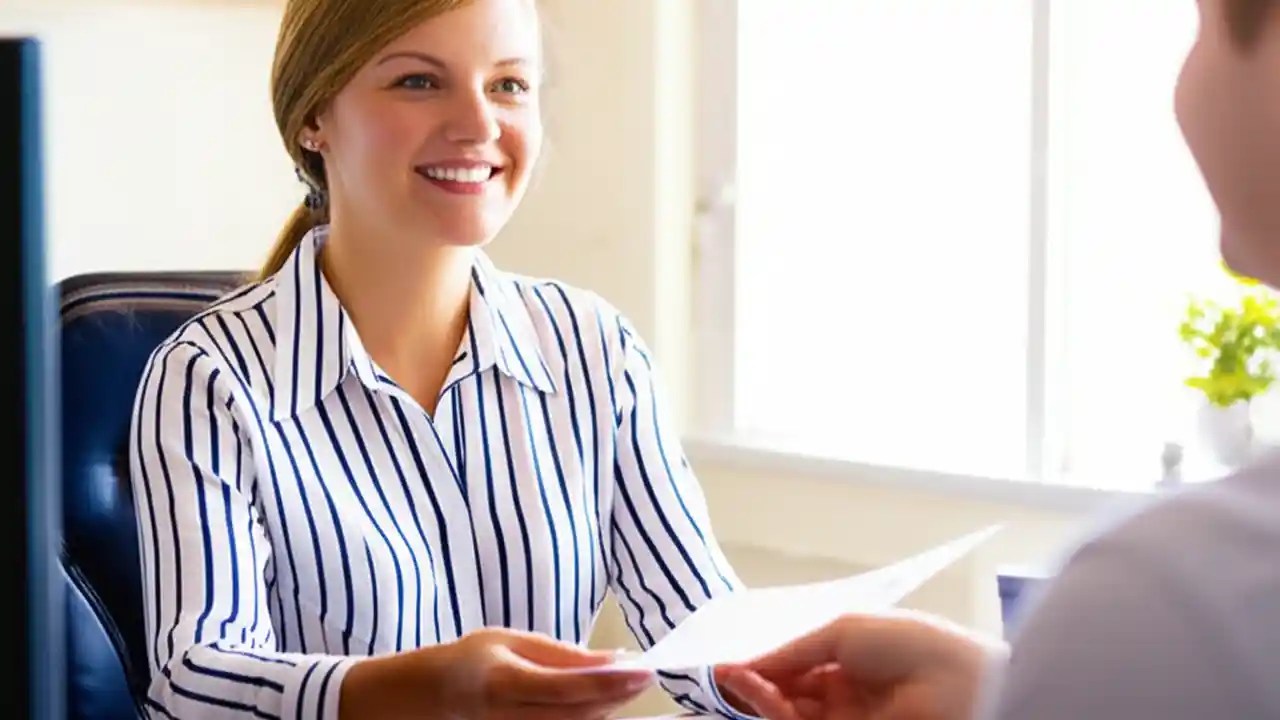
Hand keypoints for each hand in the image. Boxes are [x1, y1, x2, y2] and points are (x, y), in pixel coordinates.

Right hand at [432, 628, 654, 718]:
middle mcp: (509, 718)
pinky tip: (603, 702)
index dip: (610, 682)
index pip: (567, 688)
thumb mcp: (512, 641)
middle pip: (578, 716)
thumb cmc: (474, 661)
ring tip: (627, 685)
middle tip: (644, 676)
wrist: (433, 697)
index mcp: (504, 683)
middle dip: (617, 697)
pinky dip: (590, 718)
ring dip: (608, 708)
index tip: (644, 670)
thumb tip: (612, 658)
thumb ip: (561, 653)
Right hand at [716, 611, 1002, 719]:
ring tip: (734, 675)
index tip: (732, 657)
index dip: (766, 661)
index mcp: (852, 658)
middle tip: (724, 670)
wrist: (955, 684)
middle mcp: (846, 690)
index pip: (798, 664)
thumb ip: (794, 650)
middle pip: (788, 690)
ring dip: (758, 694)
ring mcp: (845, 718)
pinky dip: (773, 708)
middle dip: (756, 678)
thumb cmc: (907, 644)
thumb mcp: (843, 631)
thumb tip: (751, 662)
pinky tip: (755, 687)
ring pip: (788, 711)